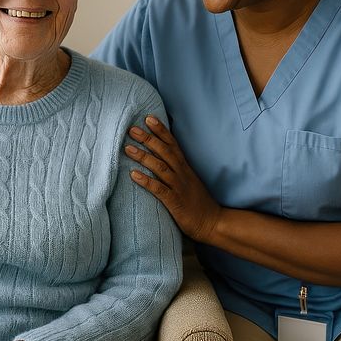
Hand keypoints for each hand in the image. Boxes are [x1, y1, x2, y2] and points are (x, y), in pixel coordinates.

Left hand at [125, 115, 222, 241]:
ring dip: (143, 156)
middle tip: (132, 129)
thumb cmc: (198, 203)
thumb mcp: (189, 181)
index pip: (172, 144)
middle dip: (148, 139)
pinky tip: (133, 175)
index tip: (149, 118)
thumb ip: (177, 169)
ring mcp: (178, 187)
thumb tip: (161, 158)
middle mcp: (182, 174)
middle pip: (164, 152)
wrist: (213, 222)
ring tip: (127, 148)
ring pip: (160, 167)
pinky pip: (159, 189)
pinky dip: (146, 181)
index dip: (161, 130)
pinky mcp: (175, 202)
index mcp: (185, 167)